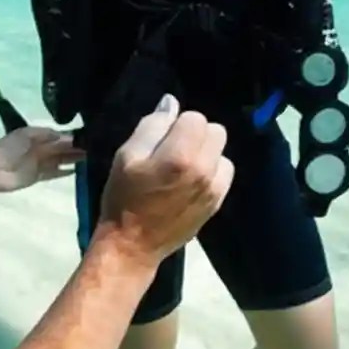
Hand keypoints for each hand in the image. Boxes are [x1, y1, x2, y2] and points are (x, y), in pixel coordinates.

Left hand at [0, 126, 84, 192]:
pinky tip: (76, 171)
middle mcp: (40, 148)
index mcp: (37, 136)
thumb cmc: (8, 148)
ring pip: (60, 160)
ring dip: (73, 159)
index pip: (58, 135)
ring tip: (90, 158)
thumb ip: (45, 133)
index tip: (88, 136)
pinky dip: (64, 173)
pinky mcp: (38, 177)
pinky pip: (54, 174)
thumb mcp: (26, 134)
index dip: (71, 137)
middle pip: (61, 148)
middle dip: (76, 147)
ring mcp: (39, 163)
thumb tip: (63, 135)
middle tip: (95, 148)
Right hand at [98, 94, 233, 264]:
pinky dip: (211, 170)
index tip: (161, 139)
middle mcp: (204, 170)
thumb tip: (171, 103)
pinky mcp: (217, 202)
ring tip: (183, 166)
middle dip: (195, 134)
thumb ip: (152, 126)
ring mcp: (214, 188)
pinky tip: (191, 181)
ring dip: (206, 152)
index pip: (194, 117)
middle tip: (172, 149)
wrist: (133, 245)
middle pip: (215, 131)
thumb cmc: (124, 197)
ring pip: (222, 151)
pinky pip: (224, 172)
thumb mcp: (126, 156)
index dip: (176, 124)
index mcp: (179, 156)